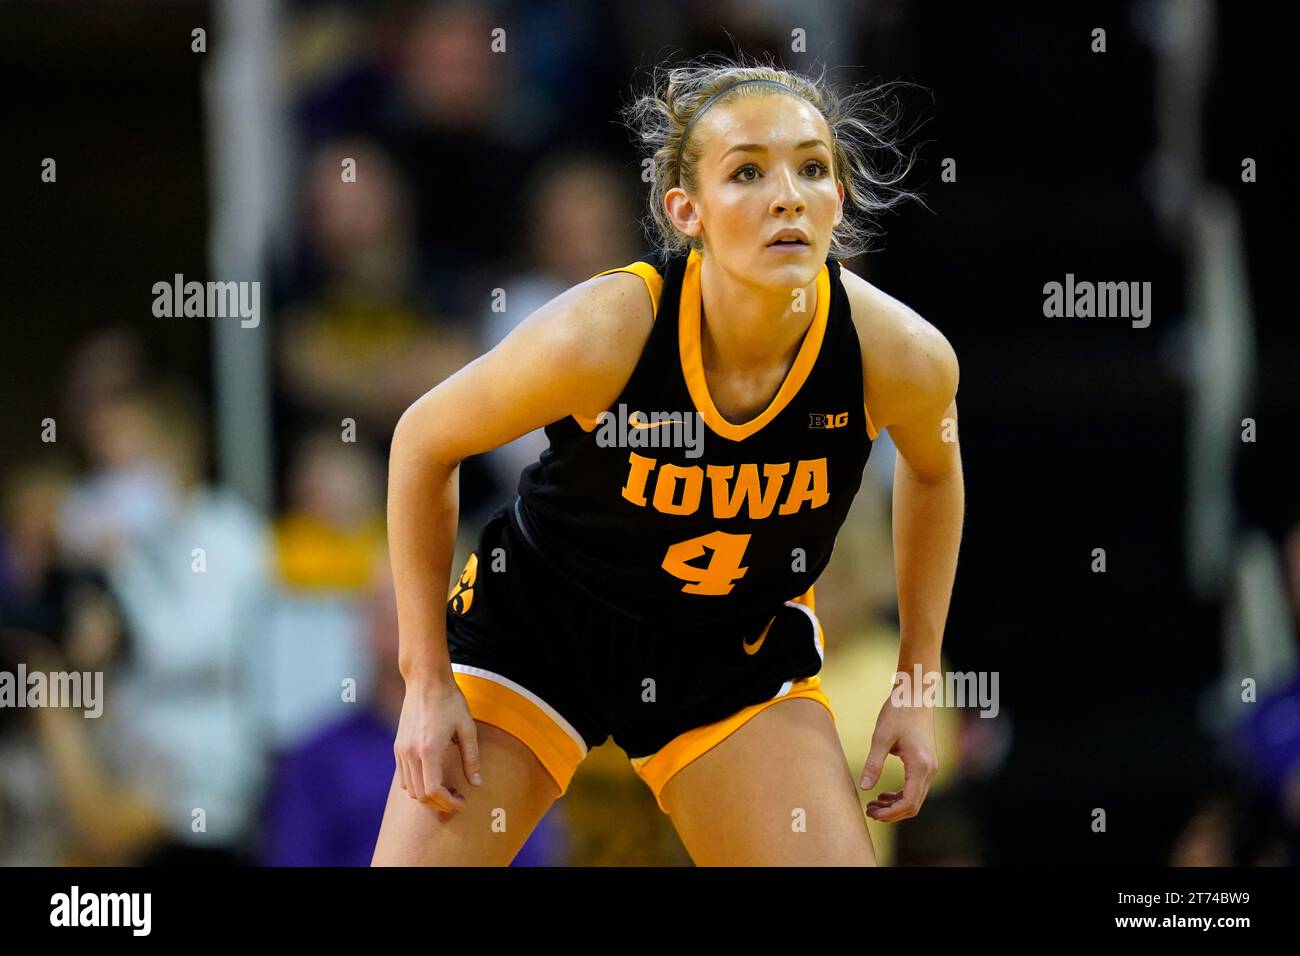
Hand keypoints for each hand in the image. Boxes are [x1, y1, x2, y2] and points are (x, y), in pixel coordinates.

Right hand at [393, 677, 482, 812]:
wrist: (426, 680)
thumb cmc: (450, 701)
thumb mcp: (467, 728)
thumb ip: (472, 758)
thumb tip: (477, 783)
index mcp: (429, 749)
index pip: (433, 790)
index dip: (447, 802)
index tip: (462, 802)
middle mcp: (411, 752)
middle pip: (420, 794)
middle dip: (439, 803)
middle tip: (457, 799)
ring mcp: (401, 750)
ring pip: (409, 788)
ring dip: (427, 795)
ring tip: (447, 790)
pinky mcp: (398, 747)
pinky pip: (403, 776)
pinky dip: (417, 784)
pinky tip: (433, 777)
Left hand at [859, 692, 938, 821]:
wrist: (915, 695)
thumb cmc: (898, 712)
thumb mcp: (881, 737)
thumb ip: (873, 764)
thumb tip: (864, 788)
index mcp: (921, 766)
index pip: (909, 803)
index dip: (891, 813)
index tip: (872, 813)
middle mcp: (930, 770)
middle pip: (914, 805)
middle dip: (892, 812)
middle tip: (869, 811)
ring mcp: (931, 767)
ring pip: (916, 798)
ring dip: (896, 805)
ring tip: (873, 804)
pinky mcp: (927, 763)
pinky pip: (916, 787)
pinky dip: (901, 794)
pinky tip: (884, 793)